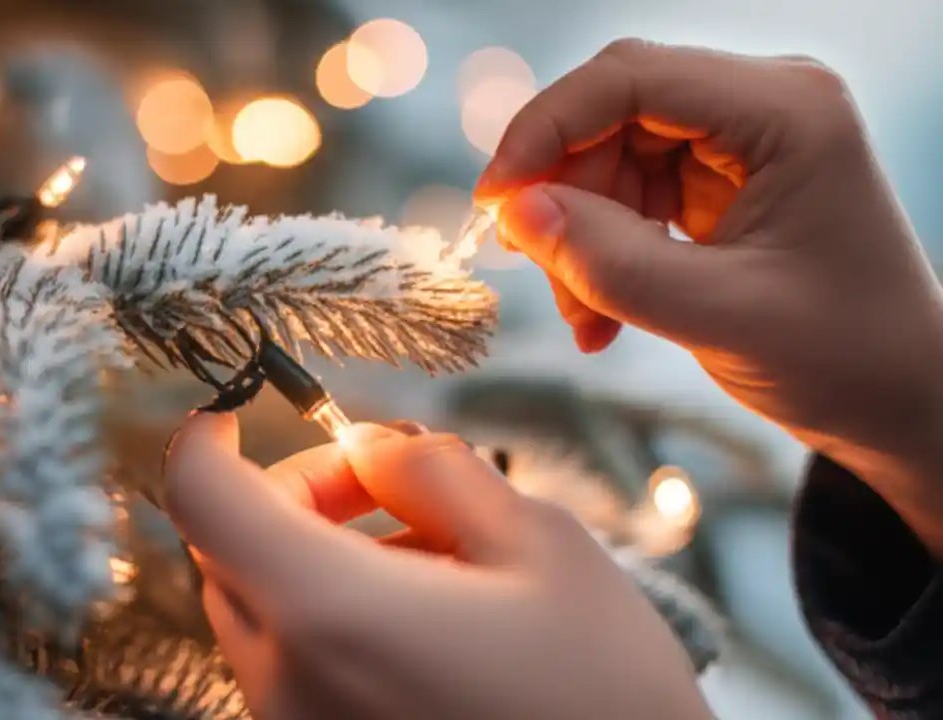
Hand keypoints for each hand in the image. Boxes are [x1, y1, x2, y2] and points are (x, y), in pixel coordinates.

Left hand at [162, 413, 710, 719]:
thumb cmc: (603, 692)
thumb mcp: (539, 544)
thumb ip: (432, 472)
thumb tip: (366, 445)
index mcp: (326, 611)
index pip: (202, 499)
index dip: (207, 438)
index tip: (237, 414)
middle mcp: (286, 682)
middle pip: (229, 552)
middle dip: (294, 495)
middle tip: (383, 484)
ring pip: (263, 609)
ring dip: (318, 556)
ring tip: (432, 557)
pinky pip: (292, 666)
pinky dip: (332, 616)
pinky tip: (429, 619)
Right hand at [476, 39, 942, 553]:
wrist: (898, 398)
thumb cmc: (842, 357)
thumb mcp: (717, 316)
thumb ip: (610, 263)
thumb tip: (515, 212)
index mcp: (786, 113)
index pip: (632, 78)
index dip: (547, 127)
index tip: (494, 198)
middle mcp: (763, 106)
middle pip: (612, 115)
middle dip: (564, 195)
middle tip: (544, 274)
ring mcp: (739, 140)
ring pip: (608, 157)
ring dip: (579, 236)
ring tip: (588, 316)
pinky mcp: (719, 179)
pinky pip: (626, 192)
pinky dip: (602, 249)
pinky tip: (604, 311)